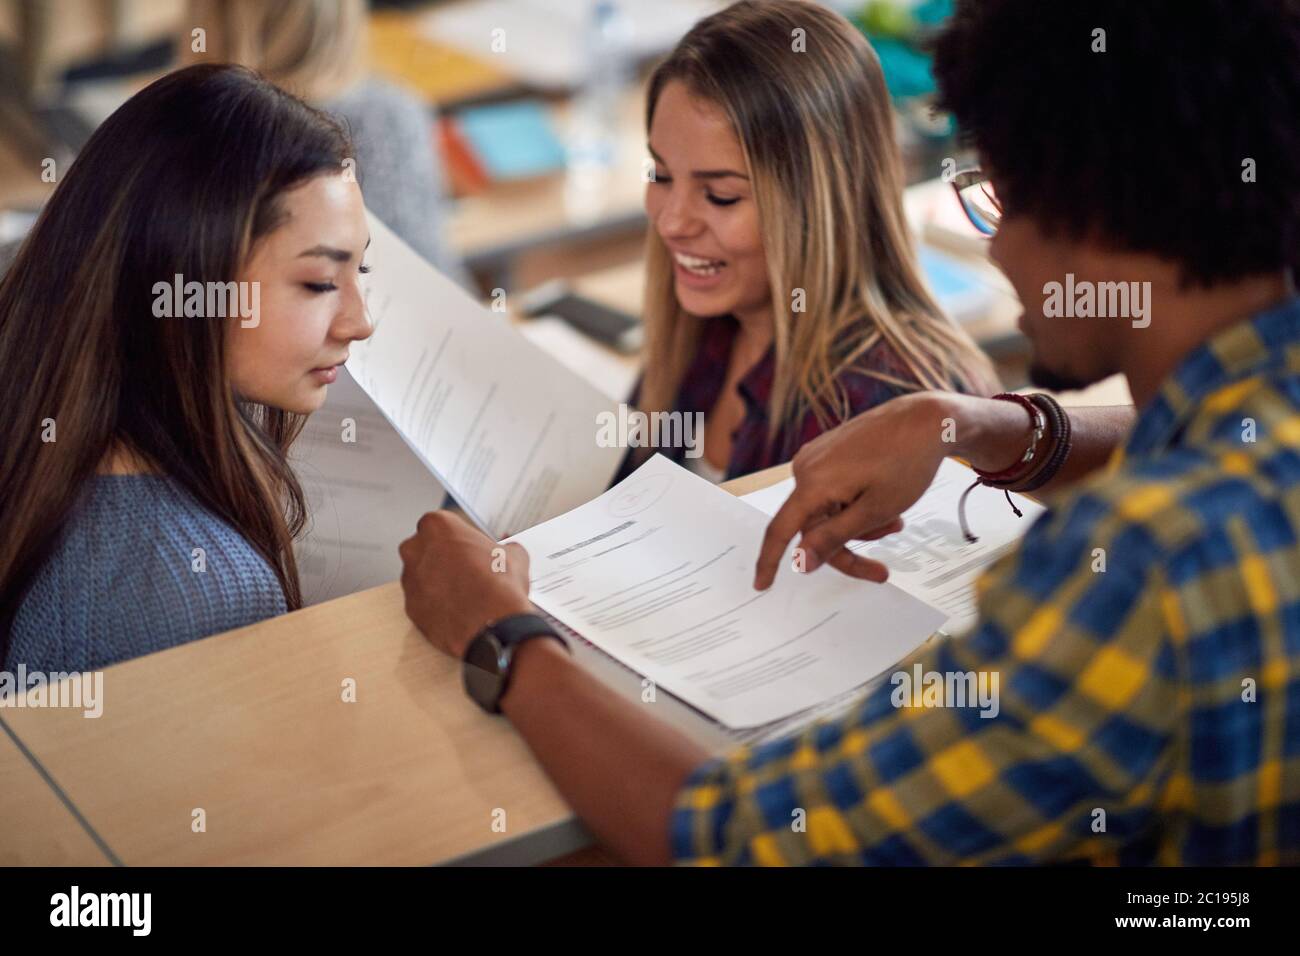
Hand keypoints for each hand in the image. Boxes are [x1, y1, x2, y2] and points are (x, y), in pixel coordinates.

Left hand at [399, 511, 533, 657]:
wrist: (494, 626)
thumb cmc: (499, 586)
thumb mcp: (514, 555)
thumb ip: (505, 547)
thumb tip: (510, 551)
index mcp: (437, 526)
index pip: (440, 524)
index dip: (457, 538)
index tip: (468, 547)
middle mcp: (416, 549)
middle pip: (423, 547)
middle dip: (440, 557)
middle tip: (465, 569)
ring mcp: (410, 580)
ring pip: (420, 576)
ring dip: (436, 582)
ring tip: (464, 593)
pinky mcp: (410, 607)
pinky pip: (421, 602)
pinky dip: (434, 605)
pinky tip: (457, 610)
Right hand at [754, 391, 952, 588]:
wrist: (926, 420)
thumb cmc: (906, 462)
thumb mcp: (873, 511)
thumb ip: (832, 538)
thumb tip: (800, 562)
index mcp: (813, 482)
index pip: (780, 530)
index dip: (769, 561)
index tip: (760, 586)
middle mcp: (806, 467)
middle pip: (814, 526)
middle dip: (849, 547)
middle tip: (881, 570)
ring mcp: (816, 457)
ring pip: (827, 511)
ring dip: (858, 525)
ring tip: (896, 521)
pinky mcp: (828, 452)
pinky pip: (832, 492)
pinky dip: (855, 505)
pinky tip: (883, 501)